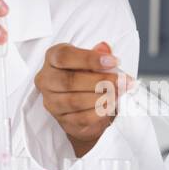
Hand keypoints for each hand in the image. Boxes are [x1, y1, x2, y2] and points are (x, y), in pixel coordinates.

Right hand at [34, 41, 130, 155]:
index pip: (65, 57)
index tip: (113, 61)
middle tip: (122, 81)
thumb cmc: (83, 74)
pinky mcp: (62, 120)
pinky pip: (81, 118)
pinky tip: (111, 105)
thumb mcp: (90, 59)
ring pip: (75, 101)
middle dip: (100, 81)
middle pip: (70, 81)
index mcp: (52, 58)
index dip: (90, 59)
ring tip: (119, 93)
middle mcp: (47, 80)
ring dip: (102, 97)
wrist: (80, 100)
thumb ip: (98, 54)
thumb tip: (105, 49)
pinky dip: (99, 112)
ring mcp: (52, 102)